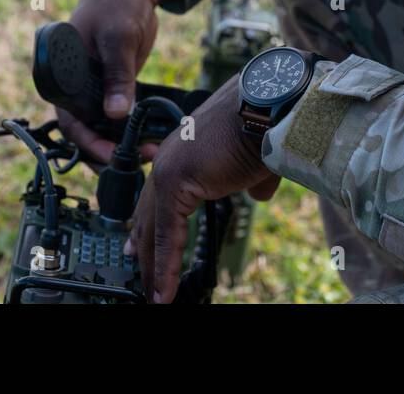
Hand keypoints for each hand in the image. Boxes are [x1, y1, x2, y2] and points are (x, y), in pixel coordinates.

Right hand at [56, 0, 180, 163]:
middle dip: (108, 150)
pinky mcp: (111, 85)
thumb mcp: (118, 37)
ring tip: (148, 154)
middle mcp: (73, 85)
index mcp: (61, 73)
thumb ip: (117, 75)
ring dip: (121, 144)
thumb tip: (114, 114)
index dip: (87, 143)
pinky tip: (149, 140)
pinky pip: (117, 115)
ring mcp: (92, 87)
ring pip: (101, 127)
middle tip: (136, 162)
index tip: (111, 156)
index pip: (68, 120)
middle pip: (84, 130)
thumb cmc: (116, 2)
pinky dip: (130, 130)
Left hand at [128, 74, 279, 302]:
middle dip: (141, 246)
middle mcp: (168, 158)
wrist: (268, 108)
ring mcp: (167, 169)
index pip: (157, 196)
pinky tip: (163, 290)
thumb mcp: (254, 164)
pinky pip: (166, 234)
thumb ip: (251, 182)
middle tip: (136, 272)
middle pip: (147, 214)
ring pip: (152, 229)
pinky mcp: (174, 182)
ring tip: (152, 295)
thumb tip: (259, 195)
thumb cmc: (265, 127)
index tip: (139, 246)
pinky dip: (165, 266)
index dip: (148, 225)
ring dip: (152, 266)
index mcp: (182, 151)